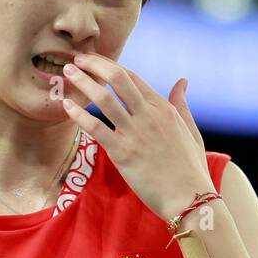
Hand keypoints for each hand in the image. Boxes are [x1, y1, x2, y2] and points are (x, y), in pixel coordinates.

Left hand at [59, 53, 214, 220]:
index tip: (94, 61)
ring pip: (104, 98)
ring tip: (67, 72)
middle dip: (94, 64)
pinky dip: (79, 114)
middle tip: (77, 59)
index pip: (132, 77)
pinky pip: (96, 127)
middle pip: (117, 78)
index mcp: (163, 108)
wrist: (189, 197)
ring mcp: (134, 133)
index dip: (110, 65)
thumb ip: (182, 104)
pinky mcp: (122, 153)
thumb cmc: (191, 169)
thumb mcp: (190, 130)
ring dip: (83, 81)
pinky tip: (67, 105)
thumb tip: (182, 81)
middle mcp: (148, 115)